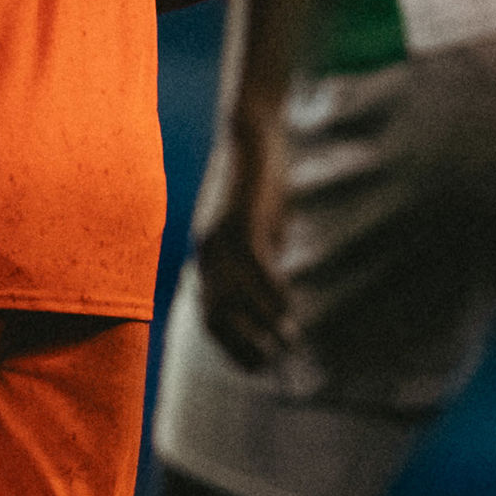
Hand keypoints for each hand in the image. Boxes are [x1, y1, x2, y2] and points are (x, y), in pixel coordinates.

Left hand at [187, 100, 296, 370]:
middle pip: (214, 316)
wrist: (247, 130)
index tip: (257, 365)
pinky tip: (289, 306)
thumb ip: (262, 261)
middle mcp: (206, 252)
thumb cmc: (257, 181)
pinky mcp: (239, 220)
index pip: (209, 315)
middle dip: (243, 346)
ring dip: (263, 325)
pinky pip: (254, 268)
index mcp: (207, 256)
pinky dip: (271, 293)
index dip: (231, 346)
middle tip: (273, 362)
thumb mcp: (258, 229)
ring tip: (289, 341)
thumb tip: (276, 295)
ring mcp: (218, 237)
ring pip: (234, 298)